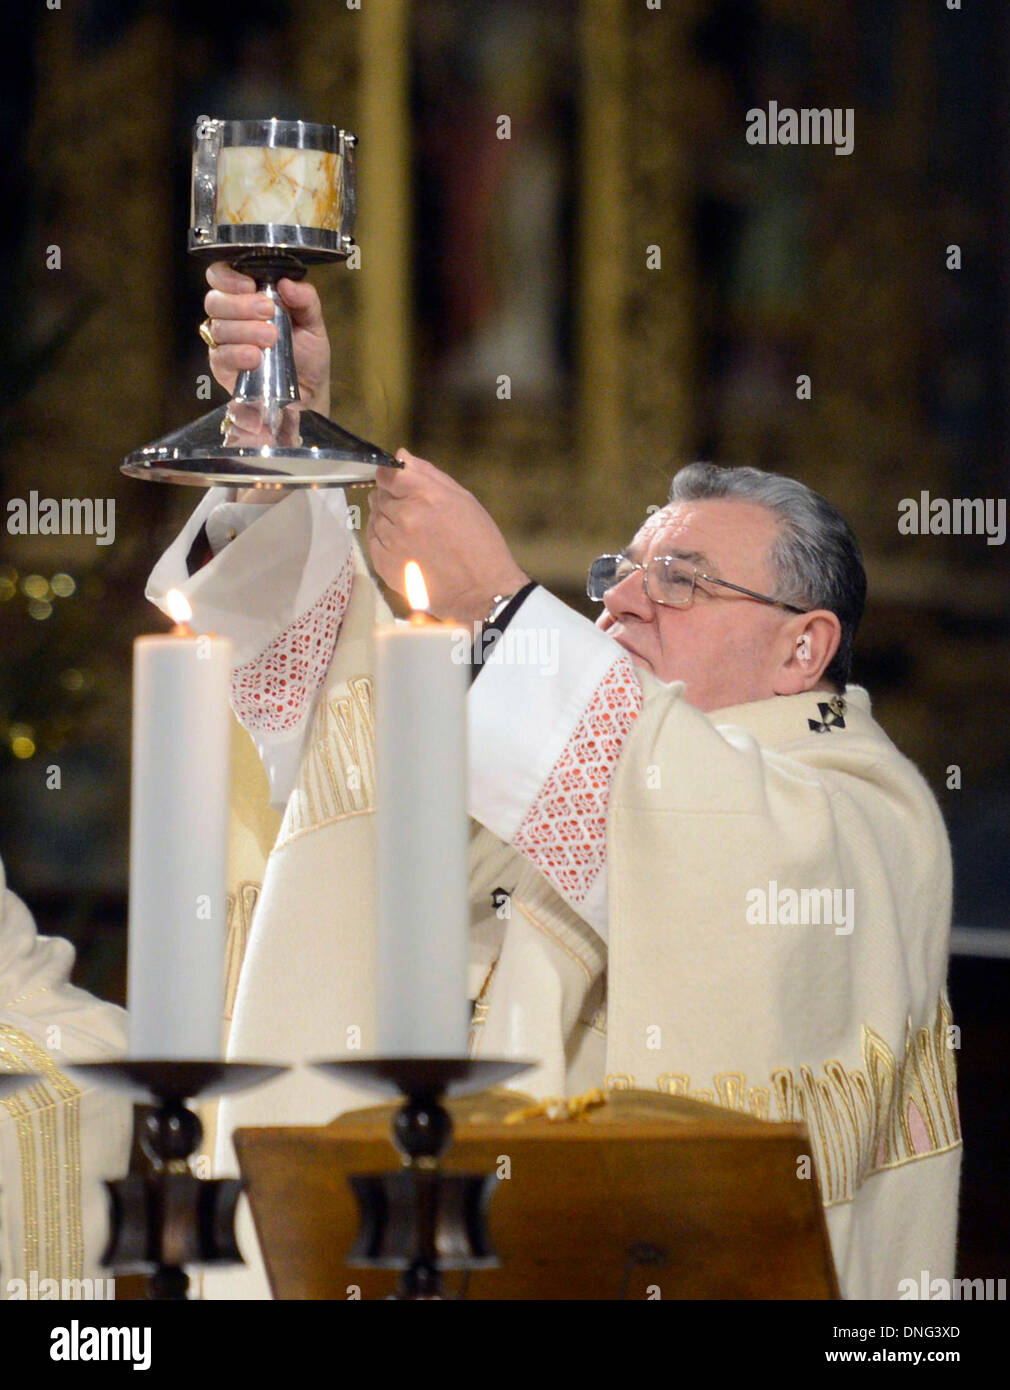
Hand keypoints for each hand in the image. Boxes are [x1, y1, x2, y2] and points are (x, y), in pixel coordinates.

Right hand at [202, 262, 330, 415]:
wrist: (310, 392)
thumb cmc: (307, 354)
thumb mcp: (313, 323)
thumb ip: (305, 299)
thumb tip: (287, 283)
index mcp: (247, 297)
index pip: (221, 275)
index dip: (228, 277)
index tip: (251, 285)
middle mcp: (230, 317)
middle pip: (214, 300)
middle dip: (241, 304)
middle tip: (268, 312)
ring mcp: (224, 343)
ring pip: (217, 328)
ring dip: (244, 330)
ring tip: (271, 338)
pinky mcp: (223, 368)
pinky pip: (220, 356)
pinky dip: (237, 354)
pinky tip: (256, 357)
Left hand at [367, 450, 528, 621]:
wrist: (482, 591)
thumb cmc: (480, 544)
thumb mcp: (463, 499)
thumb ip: (429, 475)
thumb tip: (401, 456)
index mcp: (425, 495)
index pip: (387, 473)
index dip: (391, 477)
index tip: (397, 483)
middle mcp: (404, 515)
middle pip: (379, 495)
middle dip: (392, 499)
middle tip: (414, 514)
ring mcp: (392, 541)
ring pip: (375, 518)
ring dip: (388, 520)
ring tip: (413, 534)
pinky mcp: (384, 564)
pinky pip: (372, 541)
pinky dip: (383, 540)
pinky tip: (405, 547)